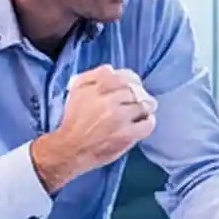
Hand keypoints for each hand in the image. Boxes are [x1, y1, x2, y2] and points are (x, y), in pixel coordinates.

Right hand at [30, 65, 156, 191]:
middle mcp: (108, 100)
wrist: (70, 149)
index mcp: (95, 87)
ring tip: (140, 112)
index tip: (131, 85)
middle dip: (137, 94)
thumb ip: (92, 77)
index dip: (131, 80)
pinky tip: (143, 122)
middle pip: (135, 90)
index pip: (123, 76)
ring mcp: (119, 117)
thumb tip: (111, 69)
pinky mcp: (126, 134)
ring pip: (143, 104)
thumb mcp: (76, 92)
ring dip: (144, 107)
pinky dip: (148, 121)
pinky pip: (148, 123)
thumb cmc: (74, 121)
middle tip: (136, 101)